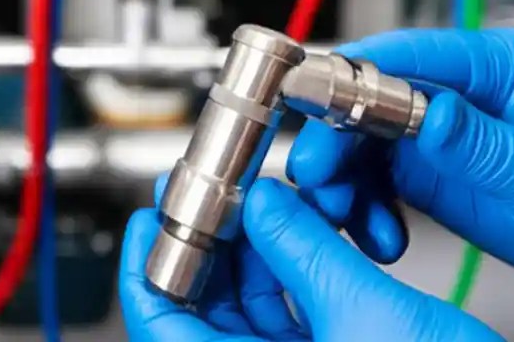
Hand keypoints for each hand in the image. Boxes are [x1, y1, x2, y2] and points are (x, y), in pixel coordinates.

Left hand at [120, 176, 502, 340]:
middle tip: (216, 190)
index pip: (162, 324)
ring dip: (256, 255)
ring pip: (249, 313)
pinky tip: (303, 233)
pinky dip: (294, 275)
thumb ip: (305, 250)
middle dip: (212, 245)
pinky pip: (292, 319)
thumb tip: (264, 203)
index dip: (148, 264)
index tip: (151, 213)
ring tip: (264, 202)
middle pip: (205, 311)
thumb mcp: (365, 310)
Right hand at [287, 28, 513, 289]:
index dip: (354, 74)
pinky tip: (378, 232)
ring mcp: (434, 126)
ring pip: (357, 138)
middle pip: (366, 96)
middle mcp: (456, 88)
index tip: (313, 98)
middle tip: (317, 176)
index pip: (409, 52)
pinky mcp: (423, 163)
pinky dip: (360, 205)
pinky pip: (369, 176)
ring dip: (342, 179)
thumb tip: (432, 112)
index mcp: (493, 65)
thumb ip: (485, 144)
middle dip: (333, 137)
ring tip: (347, 218)